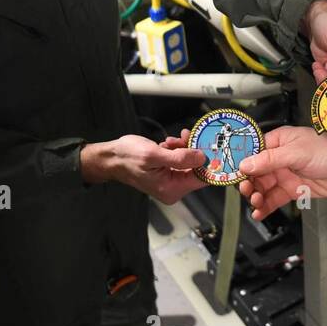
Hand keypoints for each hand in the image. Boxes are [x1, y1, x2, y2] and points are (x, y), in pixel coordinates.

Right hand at [80, 131, 206, 203]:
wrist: (111, 157)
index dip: (211, 162)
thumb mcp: (154, 154)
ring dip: (183, 147)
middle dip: (192, 150)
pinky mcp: (168, 172)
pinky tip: (167, 144)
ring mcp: (171, 180)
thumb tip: (202, 158)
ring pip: (189, 161)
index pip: (203, 178)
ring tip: (169, 141)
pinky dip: (177, 149)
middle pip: (197, 168)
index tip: (214, 146)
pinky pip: (181, 159)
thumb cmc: (127, 157)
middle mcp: (174, 188)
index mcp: (172, 188)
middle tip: (185, 137)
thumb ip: (180, 157)